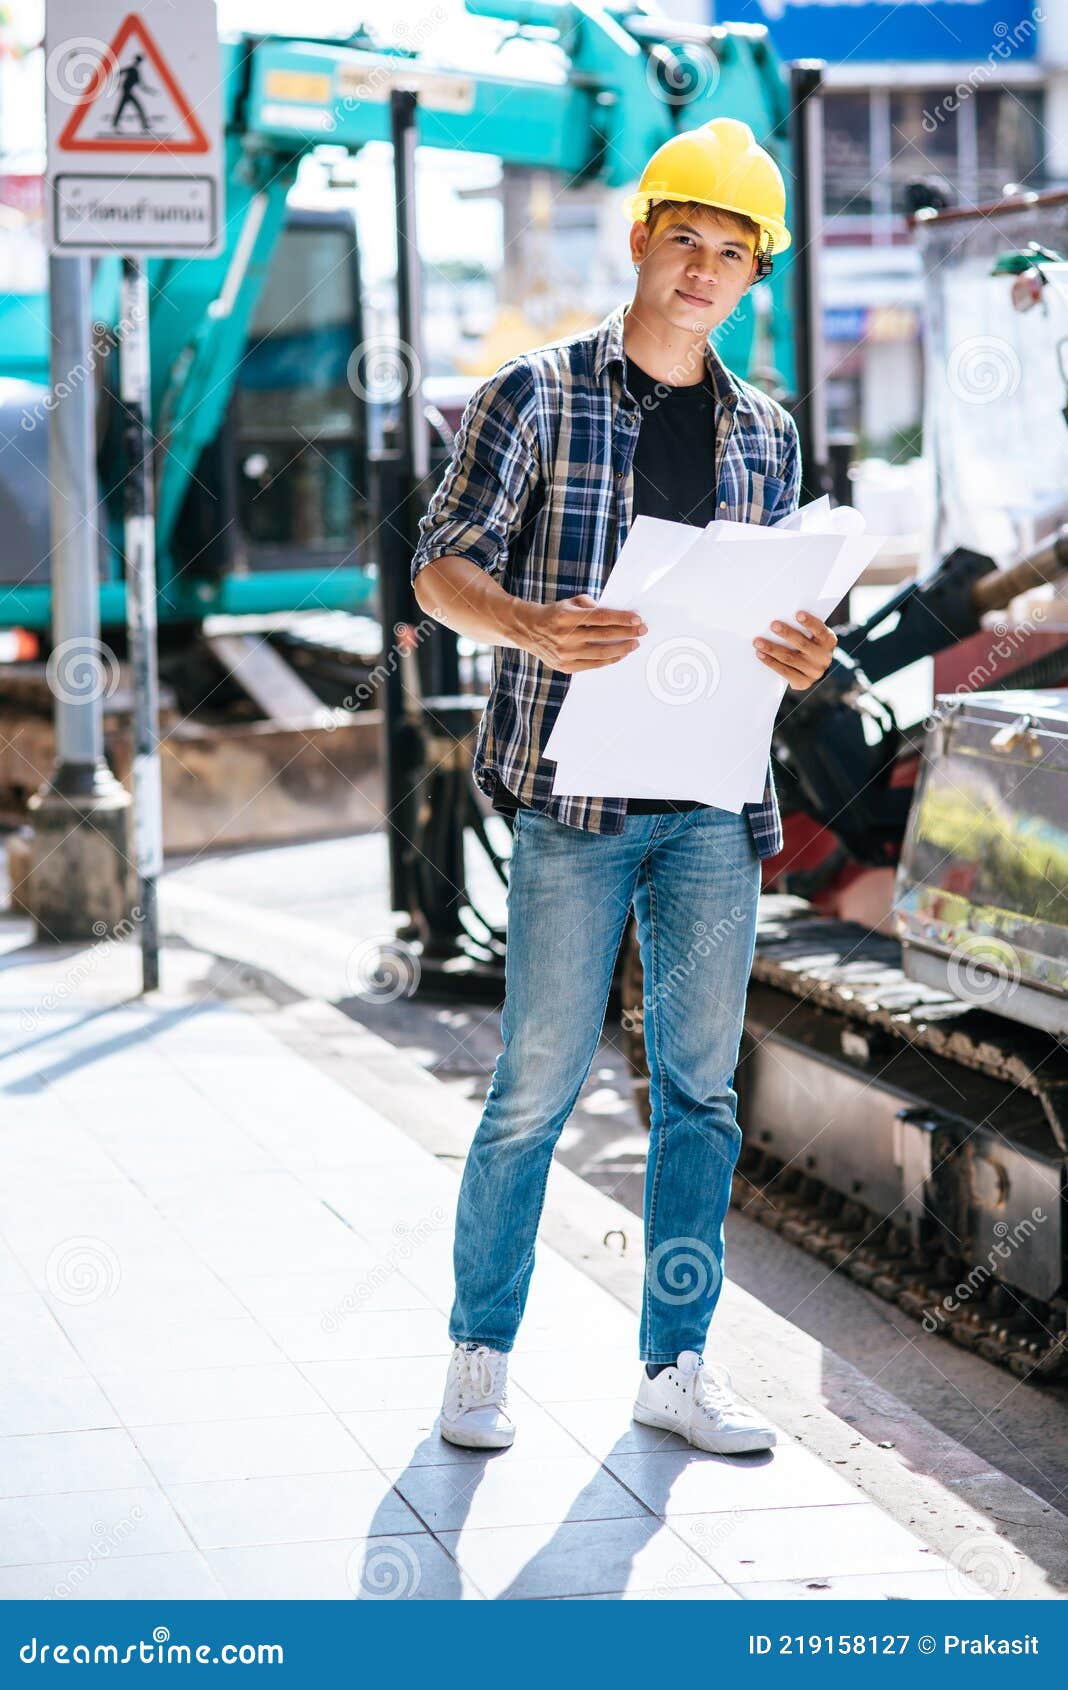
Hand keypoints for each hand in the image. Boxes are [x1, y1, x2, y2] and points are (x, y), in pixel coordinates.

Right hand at [519, 593, 646, 673]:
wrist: (529, 630)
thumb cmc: (555, 614)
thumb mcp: (571, 602)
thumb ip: (591, 606)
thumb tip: (614, 616)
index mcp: (567, 616)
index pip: (601, 617)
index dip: (621, 618)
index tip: (637, 619)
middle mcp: (565, 636)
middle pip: (604, 635)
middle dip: (627, 633)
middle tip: (642, 631)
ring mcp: (565, 654)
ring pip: (601, 653)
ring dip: (622, 648)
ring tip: (633, 644)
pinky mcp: (565, 666)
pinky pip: (593, 665)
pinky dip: (609, 660)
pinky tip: (619, 654)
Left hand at [753, 611, 836, 689]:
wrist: (813, 669)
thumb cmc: (809, 644)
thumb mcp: (812, 635)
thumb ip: (803, 627)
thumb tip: (781, 615)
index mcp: (828, 641)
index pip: (820, 630)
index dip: (810, 622)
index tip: (798, 614)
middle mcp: (824, 657)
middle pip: (802, 644)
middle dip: (787, 634)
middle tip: (773, 625)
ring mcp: (814, 672)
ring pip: (790, 658)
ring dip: (772, 649)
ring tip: (758, 642)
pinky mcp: (803, 682)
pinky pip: (784, 671)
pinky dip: (770, 662)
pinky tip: (760, 654)